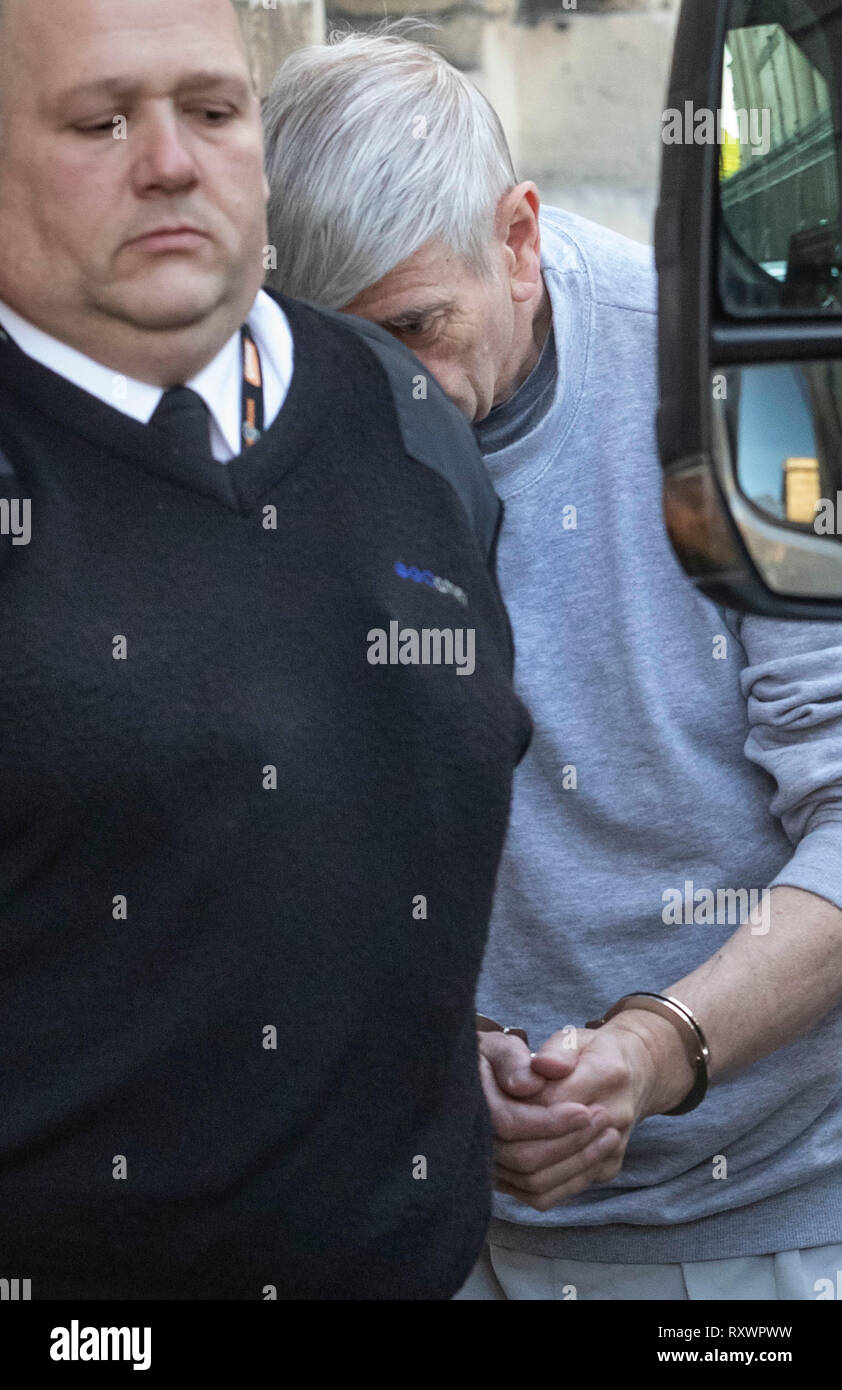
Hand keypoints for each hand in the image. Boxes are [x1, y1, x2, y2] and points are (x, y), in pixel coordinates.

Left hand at [495, 1014, 693, 1210]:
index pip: (548, 1103)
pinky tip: (506, 1167)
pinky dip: (524, 1185)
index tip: (492, 1097)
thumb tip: (539, 1070)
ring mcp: (613, 1149)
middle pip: (545, 1149)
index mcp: (607, 1075)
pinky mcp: (606, 1171)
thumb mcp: (573, 1038)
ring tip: (490, 1147)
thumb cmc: (593, 1052)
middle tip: (484, 1127)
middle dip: (507, 1141)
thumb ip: (555, 1052)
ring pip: (547, 1179)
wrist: (635, 1073)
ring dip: (510, 1169)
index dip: (514, 1105)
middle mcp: (616, 1116)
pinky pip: (557, 1193)